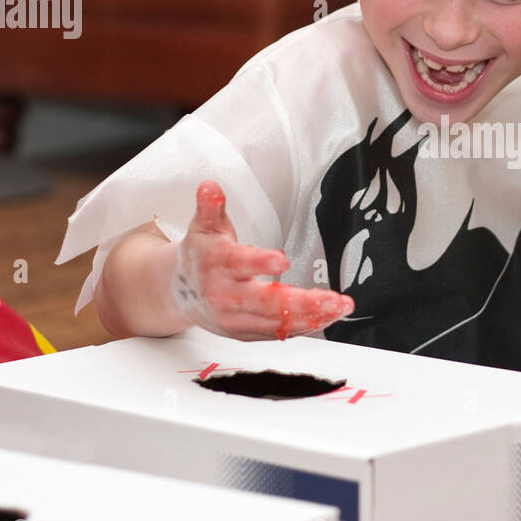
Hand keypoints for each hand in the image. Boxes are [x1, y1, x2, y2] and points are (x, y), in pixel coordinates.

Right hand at [172, 181, 353, 340]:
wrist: (181, 293)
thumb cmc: (201, 257)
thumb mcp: (204, 227)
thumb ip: (210, 207)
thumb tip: (210, 187)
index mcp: (216, 264)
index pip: (238, 263)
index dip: (259, 262)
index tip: (281, 260)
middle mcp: (225, 295)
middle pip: (265, 302)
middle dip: (303, 302)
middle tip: (334, 299)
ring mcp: (235, 319)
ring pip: (276, 322)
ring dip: (312, 316)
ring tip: (339, 307)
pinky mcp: (245, 333)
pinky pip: (277, 333)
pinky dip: (303, 326)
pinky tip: (325, 317)